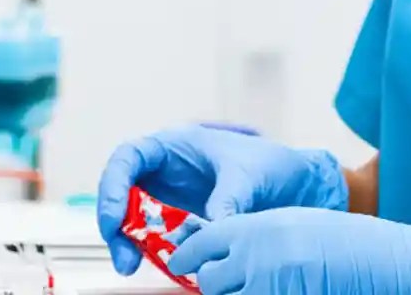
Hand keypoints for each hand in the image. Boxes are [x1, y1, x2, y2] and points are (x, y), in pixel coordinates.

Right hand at [97, 125, 348, 274]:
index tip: (114, 218)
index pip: (129, 156)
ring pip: (132, 214)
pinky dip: (148, 249)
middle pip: (121, 189)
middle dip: (114, 222)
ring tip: (130, 265)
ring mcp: (170, 193)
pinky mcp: (179, 218)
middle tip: (122, 254)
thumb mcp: (250, 178)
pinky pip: (154, 233)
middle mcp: (166, 167)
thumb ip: (229, 200)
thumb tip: (213, 229)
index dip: (112, 185)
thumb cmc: (273, 165)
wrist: (297, 185)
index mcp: (176, 144)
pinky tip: (158, 264)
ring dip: (126, 240)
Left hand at [168, 207, 410, 294]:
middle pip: (207, 281)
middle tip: (226, 282)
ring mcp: (268, 286)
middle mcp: (255, 257)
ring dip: (236, 292)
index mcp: (256, 227)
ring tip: (258, 282)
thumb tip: (218, 250)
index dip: (186, 256)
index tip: (181, 263)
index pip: (201, 244)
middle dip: (213, 284)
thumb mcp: (292, 224)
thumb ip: (254, 235)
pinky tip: (277, 286)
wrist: (383, 259)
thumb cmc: (341, 239)